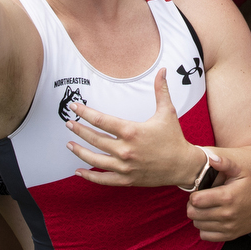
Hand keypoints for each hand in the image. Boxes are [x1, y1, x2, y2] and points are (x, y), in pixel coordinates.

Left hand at [64, 68, 208, 187]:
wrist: (183, 165)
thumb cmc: (174, 138)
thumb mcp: (168, 112)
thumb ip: (161, 90)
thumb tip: (163, 69)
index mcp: (132, 131)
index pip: (102, 121)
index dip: (85, 113)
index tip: (74, 107)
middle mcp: (126, 150)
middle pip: (95, 139)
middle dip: (79, 130)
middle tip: (68, 123)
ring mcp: (125, 167)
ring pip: (95, 160)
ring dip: (80, 152)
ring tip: (69, 144)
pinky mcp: (127, 180)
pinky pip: (103, 179)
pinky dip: (89, 177)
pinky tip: (78, 171)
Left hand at [186, 149, 250, 240]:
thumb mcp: (240, 171)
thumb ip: (225, 163)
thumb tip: (210, 158)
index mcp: (226, 196)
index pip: (196, 200)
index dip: (194, 195)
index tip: (199, 192)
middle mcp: (226, 214)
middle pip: (193, 214)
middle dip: (193, 206)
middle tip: (200, 201)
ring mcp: (227, 226)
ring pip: (198, 225)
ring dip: (198, 217)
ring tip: (205, 209)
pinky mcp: (229, 235)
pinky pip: (205, 236)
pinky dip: (204, 228)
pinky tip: (210, 219)